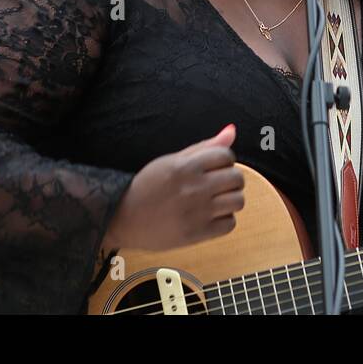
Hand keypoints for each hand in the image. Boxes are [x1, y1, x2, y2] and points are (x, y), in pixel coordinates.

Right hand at [103, 124, 244, 252]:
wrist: (124, 217)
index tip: (215, 168)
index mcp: (186, 166)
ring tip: (215, 201)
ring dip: (230, 200)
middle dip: (231, 180)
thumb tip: (232, 130)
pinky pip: (229, 224)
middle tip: (217, 185)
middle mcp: (194, 188)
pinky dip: (224, 220)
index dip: (224, 161)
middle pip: (237, 179)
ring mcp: (197, 212)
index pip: (226, 156)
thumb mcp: (172, 161)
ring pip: (238, 201)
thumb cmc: (147, 186)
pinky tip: (211, 216)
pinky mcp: (197, 233)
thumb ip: (204, 146)